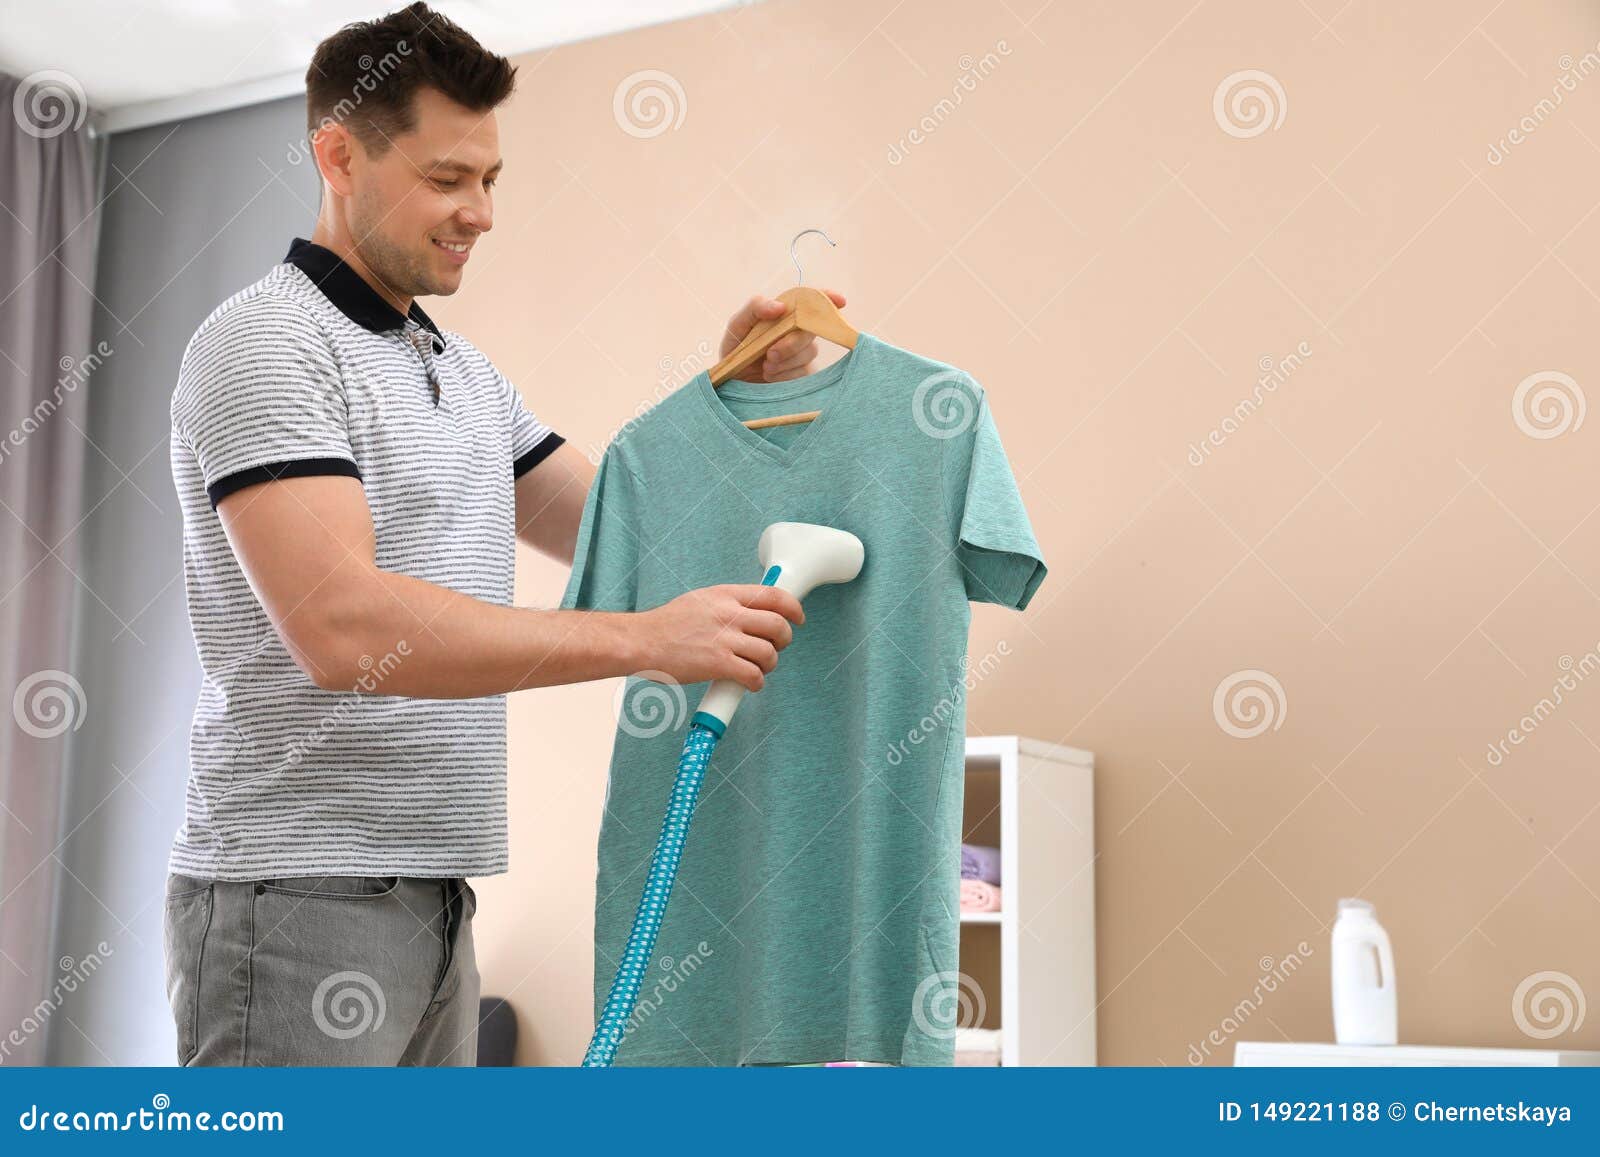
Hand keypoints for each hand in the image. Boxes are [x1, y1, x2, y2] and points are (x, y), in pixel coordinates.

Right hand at [635, 584, 804, 691]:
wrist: (640, 642)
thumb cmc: (665, 625)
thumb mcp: (701, 600)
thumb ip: (728, 604)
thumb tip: (752, 612)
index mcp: (725, 595)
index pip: (773, 595)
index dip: (793, 608)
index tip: (798, 618)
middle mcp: (728, 614)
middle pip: (778, 625)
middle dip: (784, 640)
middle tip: (777, 647)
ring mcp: (724, 639)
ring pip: (769, 653)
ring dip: (769, 664)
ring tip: (758, 668)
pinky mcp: (718, 664)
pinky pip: (753, 675)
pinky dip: (756, 683)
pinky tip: (748, 683)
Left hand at [720, 291, 846, 382]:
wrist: (731, 383)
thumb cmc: (735, 350)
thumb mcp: (737, 326)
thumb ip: (754, 309)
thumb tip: (781, 306)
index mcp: (784, 315)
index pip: (811, 301)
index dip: (827, 299)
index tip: (839, 301)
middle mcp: (797, 332)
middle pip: (810, 330)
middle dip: (791, 343)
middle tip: (769, 355)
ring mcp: (802, 354)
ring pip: (808, 352)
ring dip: (786, 361)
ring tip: (765, 368)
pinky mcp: (804, 375)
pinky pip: (805, 372)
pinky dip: (786, 375)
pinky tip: (771, 378)